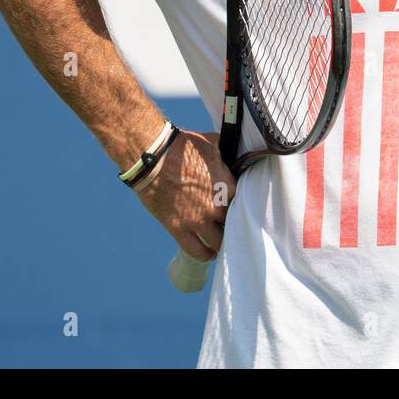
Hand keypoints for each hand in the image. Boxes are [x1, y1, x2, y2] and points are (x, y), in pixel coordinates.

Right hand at [135, 129, 235, 262]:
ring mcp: (198, 219)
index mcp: (228, 186)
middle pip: (234, 223)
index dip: (242, 205)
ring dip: (221, 241)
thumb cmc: (180, 146)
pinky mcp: (178, 228)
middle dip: (233, 223)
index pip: (246, 203)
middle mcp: (217, 206)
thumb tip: (234, 149)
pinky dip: (205, 254)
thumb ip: (226, 152)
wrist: (151, 156)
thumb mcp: (211, 143)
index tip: (239, 205)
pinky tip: (210, 253)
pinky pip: (196, 251)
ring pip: (219, 241)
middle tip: (230, 222)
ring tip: (222, 241)